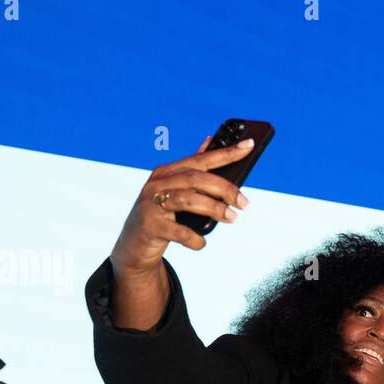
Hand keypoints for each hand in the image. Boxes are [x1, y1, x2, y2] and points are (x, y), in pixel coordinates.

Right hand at [110, 135, 254, 278]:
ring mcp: (151, 203)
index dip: (226, 153)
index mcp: (168, 171)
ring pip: (188, 200)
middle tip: (244, 202)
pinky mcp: (150, 225)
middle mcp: (158, 183)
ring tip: (232, 218)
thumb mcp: (174, 189)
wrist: (134, 243)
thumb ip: (192, 168)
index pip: (201, 159)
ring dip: (215, 209)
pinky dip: (195, 238)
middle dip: (225, 189)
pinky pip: (179, 231)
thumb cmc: (160, 213)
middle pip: (196, 178)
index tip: (249, 146)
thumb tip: (210, 140)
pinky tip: (202, 242)